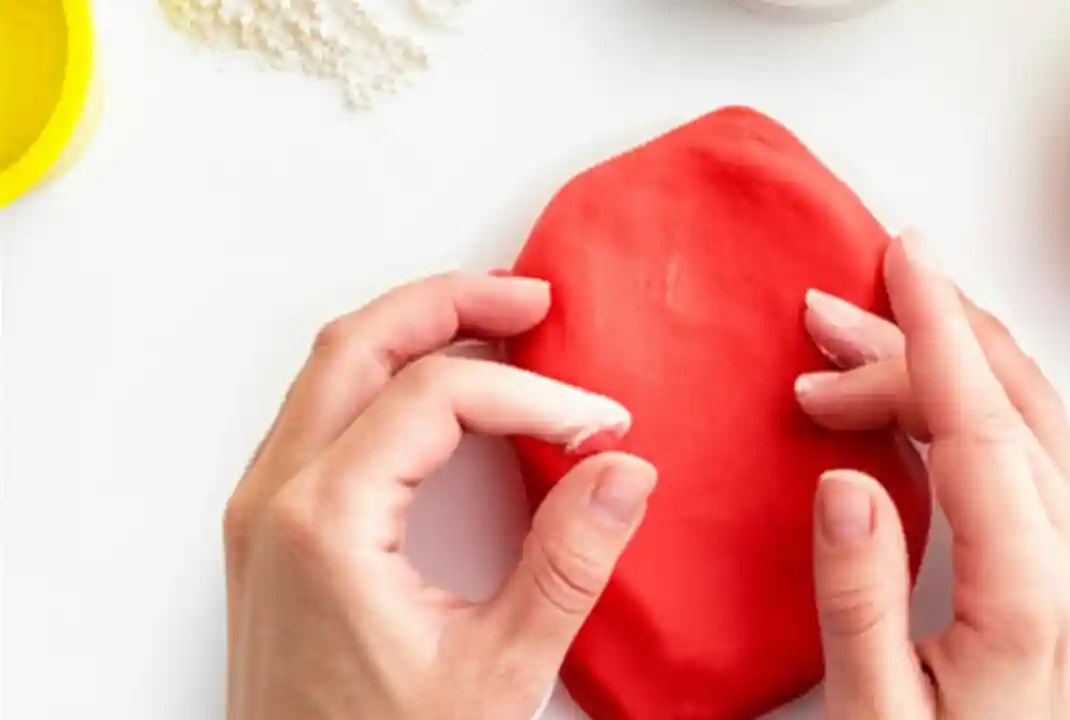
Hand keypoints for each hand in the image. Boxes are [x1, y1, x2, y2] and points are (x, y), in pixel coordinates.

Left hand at [224, 272, 655, 719]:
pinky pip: (321, 410)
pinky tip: (442, 388)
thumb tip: (624, 472)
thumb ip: (568, 565)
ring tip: (495, 321)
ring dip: (413, 329)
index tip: (597, 425)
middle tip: (532, 297)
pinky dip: (385, 374)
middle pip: (359, 343)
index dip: (532, 395)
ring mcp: (264, 510)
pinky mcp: (273, 529)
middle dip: (452, 303)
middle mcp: (277, 499)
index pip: (435, 396)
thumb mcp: (496, 673)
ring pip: (331, 367)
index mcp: (325, 522)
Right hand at [795, 235, 1069, 718]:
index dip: (933, 331)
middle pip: (999, 403)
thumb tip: (843, 482)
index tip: (902, 261)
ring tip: (860, 340)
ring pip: (1026, 413)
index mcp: (1031, 589)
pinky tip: (935, 385)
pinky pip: (1037, 443)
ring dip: (947, 358)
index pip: (978, 422)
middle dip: (912, 340)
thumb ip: (859, 599)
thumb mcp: (879, 713)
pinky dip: (981, 394)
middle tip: (824, 319)